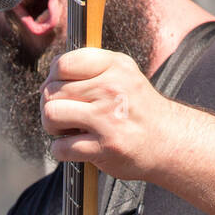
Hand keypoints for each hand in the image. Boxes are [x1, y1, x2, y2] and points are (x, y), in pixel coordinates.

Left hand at [41, 47, 178, 179]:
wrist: (169, 141)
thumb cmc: (138, 109)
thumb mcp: (123, 75)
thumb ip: (90, 70)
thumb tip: (46, 83)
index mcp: (115, 66)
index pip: (63, 63)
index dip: (53, 77)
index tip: (60, 88)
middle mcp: (111, 89)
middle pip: (52, 91)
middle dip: (51, 104)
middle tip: (65, 114)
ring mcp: (108, 119)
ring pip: (51, 115)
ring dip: (52, 126)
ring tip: (66, 129)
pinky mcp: (105, 147)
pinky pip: (61, 147)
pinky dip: (60, 151)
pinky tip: (74, 147)